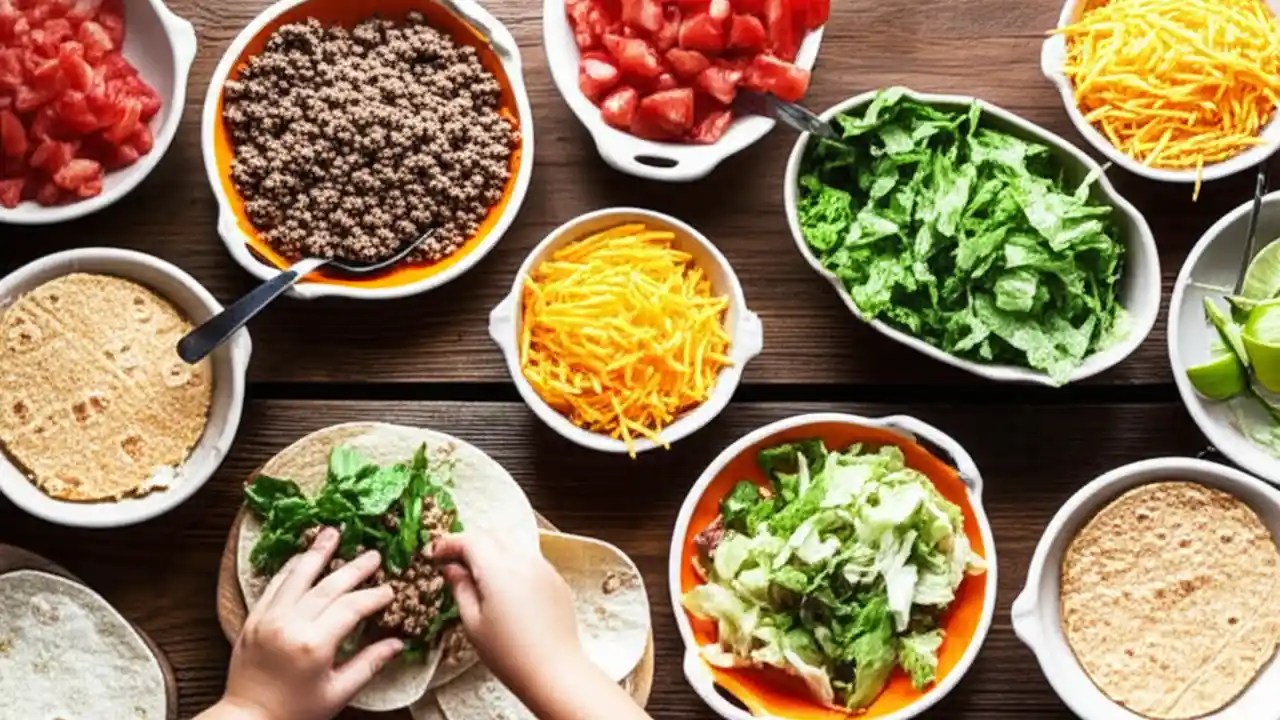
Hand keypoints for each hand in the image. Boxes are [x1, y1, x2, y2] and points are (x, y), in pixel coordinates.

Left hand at [204, 527, 401, 719]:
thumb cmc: (295, 713)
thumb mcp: (338, 693)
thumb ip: (368, 664)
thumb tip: (397, 644)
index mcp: (314, 644)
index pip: (351, 607)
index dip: (373, 596)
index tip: (389, 591)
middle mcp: (290, 625)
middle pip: (328, 586)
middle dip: (354, 568)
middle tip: (373, 555)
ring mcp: (268, 619)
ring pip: (297, 576)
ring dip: (317, 553)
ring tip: (333, 533)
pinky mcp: (253, 619)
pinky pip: (273, 585)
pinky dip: (289, 569)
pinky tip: (301, 558)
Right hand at [431, 531, 586, 692]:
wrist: (555, 672)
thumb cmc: (509, 654)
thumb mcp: (473, 623)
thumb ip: (460, 589)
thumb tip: (452, 568)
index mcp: (499, 570)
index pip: (470, 540)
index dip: (449, 542)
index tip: (435, 552)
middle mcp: (524, 561)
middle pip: (493, 535)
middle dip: (471, 542)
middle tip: (454, 561)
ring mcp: (544, 568)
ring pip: (513, 544)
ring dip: (493, 550)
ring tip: (479, 574)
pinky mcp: (556, 580)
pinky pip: (530, 559)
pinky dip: (513, 562)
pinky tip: (506, 587)